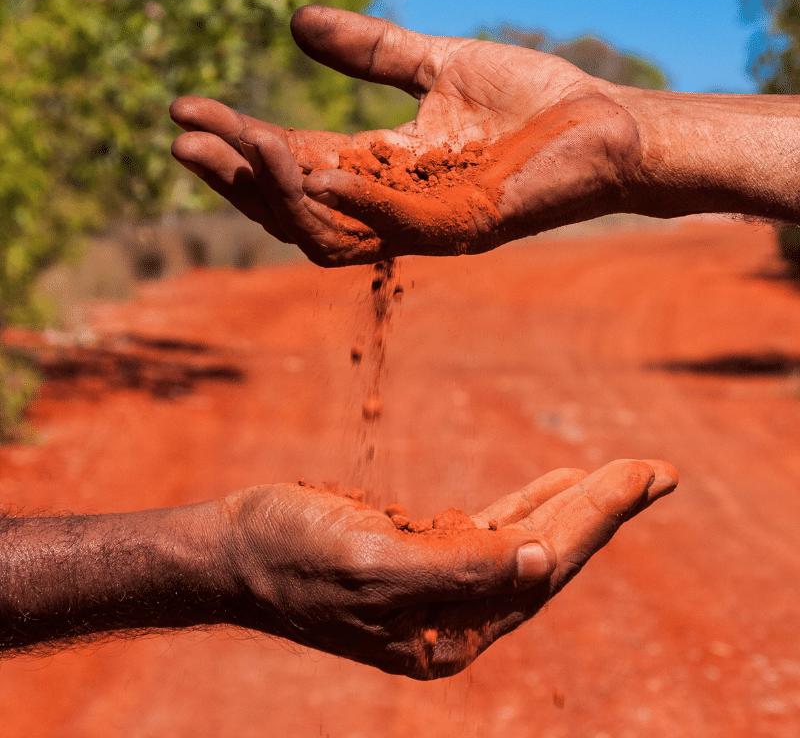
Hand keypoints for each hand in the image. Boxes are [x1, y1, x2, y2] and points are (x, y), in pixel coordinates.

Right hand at [170, 6, 644, 265]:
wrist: (607, 124)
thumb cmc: (531, 102)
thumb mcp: (435, 65)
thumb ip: (371, 53)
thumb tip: (294, 23)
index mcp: (380, 168)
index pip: (291, 163)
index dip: (236, 142)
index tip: (184, 108)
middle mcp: (392, 206)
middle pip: (294, 208)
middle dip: (237, 178)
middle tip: (186, 139)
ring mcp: (426, 224)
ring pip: (329, 231)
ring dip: (281, 194)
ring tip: (242, 143)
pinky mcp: (466, 228)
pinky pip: (396, 228)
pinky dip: (354, 203)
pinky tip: (315, 168)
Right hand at [224, 459, 676, 678]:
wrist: (236, 548)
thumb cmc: (291, 554)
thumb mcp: (372, 564)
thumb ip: (459, 569)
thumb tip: (542, 563)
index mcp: (449, 632)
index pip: (542, 570)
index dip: (595, 519)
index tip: (641, 474)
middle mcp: (454, 617)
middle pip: (546, 557)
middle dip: (602, 510)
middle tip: (657, 470)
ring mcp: (440, 587)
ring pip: (524, 542)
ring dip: (574, 506)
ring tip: (622, 475)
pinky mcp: (422, 556)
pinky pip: (491, 530)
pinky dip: (527, 505)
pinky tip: (555, 485)